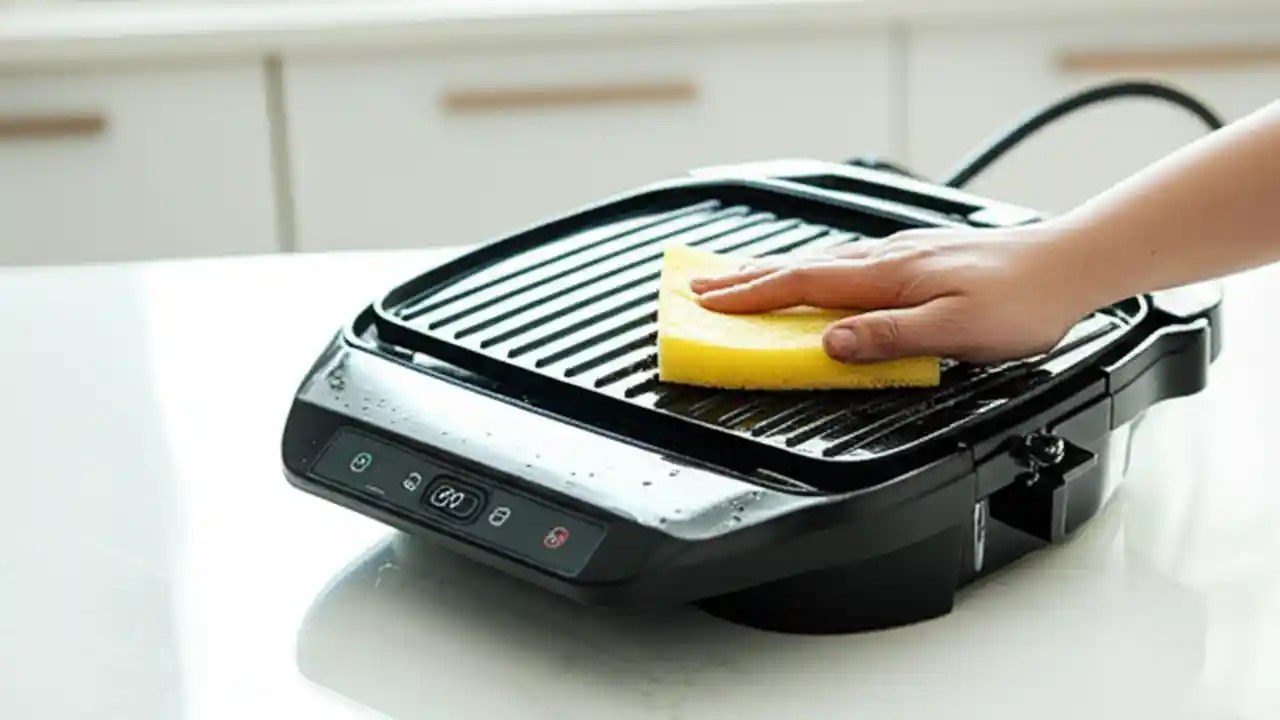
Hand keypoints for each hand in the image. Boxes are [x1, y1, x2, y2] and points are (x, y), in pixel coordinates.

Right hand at [689, 225, 1094, 363]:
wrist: (1070, 261)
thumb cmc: (1022, 300)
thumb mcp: (956, 332)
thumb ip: (889, 337)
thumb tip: (830, 344)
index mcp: (888, 277)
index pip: (802, 287)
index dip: (751, 297)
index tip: (707, 303)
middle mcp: (887, 259)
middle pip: (800, 267)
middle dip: (745, 277)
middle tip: (699, 283)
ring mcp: (902, 253)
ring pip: (821, 261)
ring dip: (773, 270)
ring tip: (739, 276)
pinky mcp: (919, 254)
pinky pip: (846, 261)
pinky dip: (811, 267)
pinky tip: (814, 271)